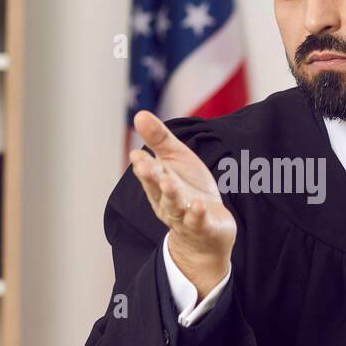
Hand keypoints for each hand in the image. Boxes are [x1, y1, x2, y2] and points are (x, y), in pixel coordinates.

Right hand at [129, 110, 236, 297]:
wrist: (208, 231)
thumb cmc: (189, 191)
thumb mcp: (176, 161)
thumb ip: (159, 140)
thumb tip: (139, 114)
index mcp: (159, 184)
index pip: (150, 174)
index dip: (144, 165)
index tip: (137, 154)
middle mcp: (168, 202)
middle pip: (158, 189)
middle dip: (151, 178)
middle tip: (144, 166)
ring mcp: (185, 216)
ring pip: (175, 206)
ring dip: (171, 195)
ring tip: (169, 183)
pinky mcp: (203, 227)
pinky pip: (199, 222)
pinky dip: (197, 215)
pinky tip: (198, 205)